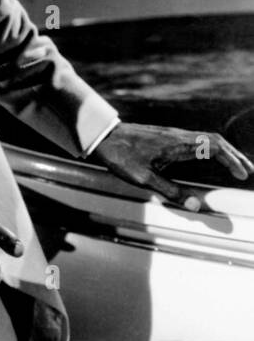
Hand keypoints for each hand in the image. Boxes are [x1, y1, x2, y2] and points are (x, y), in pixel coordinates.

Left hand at [89, 122, 252, 210]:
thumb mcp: (143, 178)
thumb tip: (197, 206)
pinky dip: (211, 148)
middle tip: (249, 171)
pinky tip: (211, 158)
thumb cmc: (120, 156)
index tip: (243, 175)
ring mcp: (172, 134)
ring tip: (237, 166)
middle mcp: (178, 135)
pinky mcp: (166, 136)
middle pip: (215, 141)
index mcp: (177, 144)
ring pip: (207, 138)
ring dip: (224, 151)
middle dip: (235, 155)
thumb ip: (170, 191)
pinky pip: (196, 139)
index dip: (232, 161)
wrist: (101, 136)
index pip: (214, 147)